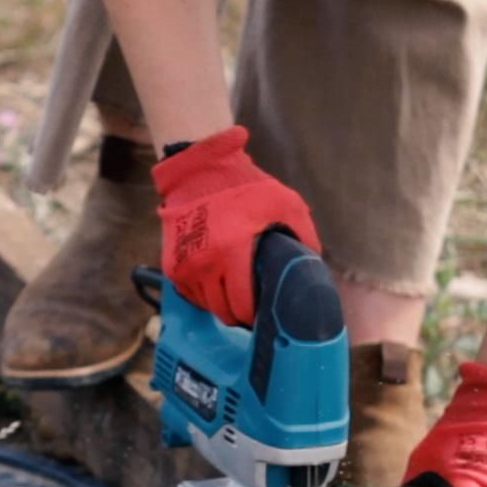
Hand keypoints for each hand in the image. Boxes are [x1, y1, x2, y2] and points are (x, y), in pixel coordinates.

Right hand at [151, 126, 319, 326]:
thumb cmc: (245, 188)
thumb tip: (314, 264)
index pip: (242, 304)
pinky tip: (218, 286)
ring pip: (206, 305)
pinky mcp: (171, 264)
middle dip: (239, 315)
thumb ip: (304, 234)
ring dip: (221, 305)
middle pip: (223, 310)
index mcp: (232, 251)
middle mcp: (204, 264)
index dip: (255, 314)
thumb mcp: (285, 203)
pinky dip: (204, 295)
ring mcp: (184, 266)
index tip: (265, 314)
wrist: (199, 170)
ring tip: (236, 298)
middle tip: (253, 311)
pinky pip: (190, 294)